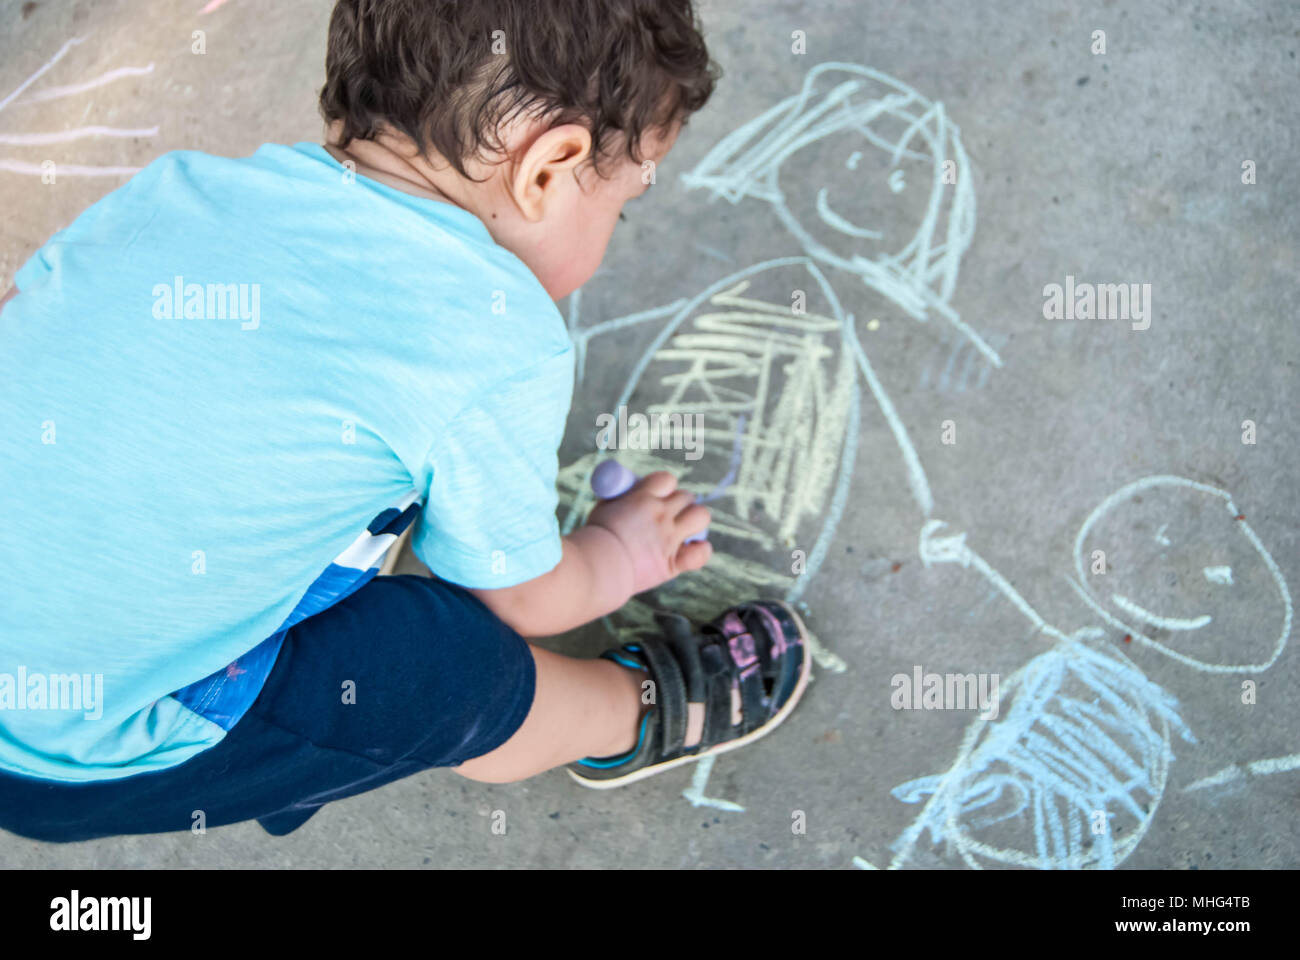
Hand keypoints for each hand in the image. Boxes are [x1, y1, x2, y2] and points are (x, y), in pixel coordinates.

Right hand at [585, 470, 711, 594]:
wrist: (595, 568)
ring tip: (683, 529)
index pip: (667, 479)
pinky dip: (700, 550)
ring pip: (701, 516)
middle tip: (667, 515)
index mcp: (642, 498)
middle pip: (686, 496)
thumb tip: (631, 489)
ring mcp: (670, 538)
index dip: (664, 487)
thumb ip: (622, 496)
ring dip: (695, 519)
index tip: (656, 496)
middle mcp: (660, 515)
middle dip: (679, 503)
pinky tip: (689, 550)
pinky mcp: (673, 562)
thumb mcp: (604, 507)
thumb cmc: (594, 538)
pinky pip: (701, 552)